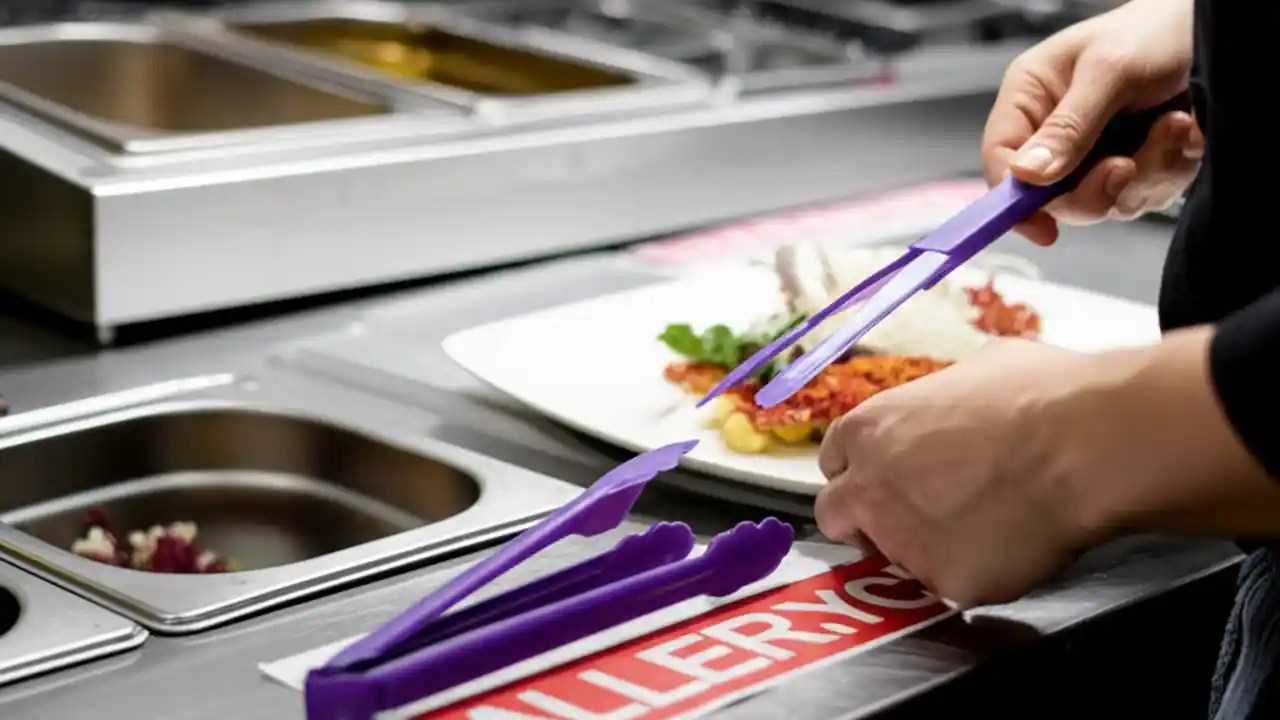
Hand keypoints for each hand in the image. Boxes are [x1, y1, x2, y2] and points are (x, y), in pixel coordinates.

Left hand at [814, 329, 1279, 608]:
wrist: (1084, 445)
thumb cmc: (1039, 395)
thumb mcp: (976, 368)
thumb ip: (941, 398)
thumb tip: (958, 403)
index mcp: (869, 428)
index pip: (835, 461)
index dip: (863, 469)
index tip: (886, 475)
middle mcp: (870, 489)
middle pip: (836, 516)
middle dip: (864, 519)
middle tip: (913, 515)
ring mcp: (903, 542)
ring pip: (897, 557)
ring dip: (927, 545)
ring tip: (984, 522)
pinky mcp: (946, 582)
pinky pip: (953, 584)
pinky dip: (977, 572)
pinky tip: (1010, 544)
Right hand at [983, 0, 1202, 245]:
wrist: (1212, 27)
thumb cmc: (1154, 30)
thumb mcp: (1108, 71)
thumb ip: (1068, 127)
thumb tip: (1026, 176)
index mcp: (1031, 99)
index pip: (1001, 161)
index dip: (1013, 201)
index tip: (1042, 226)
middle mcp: (1055, 132)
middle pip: (1053, 197)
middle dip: (1098, 188)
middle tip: (1127, 164)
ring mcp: (1095, 154)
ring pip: (1107, 201)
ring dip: (1149, 171)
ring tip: (1175, 124)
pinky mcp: (1135, 166)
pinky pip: (1146, 194)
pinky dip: (1172, 168)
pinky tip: (1185, 130)